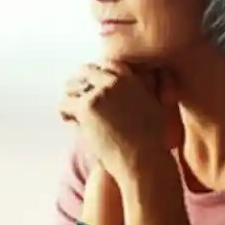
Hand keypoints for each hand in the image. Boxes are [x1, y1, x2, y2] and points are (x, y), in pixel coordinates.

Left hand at [59, 60, 181, 180]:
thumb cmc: (152, 141)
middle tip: (77, 96)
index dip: (98, 74)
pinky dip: (65, 112)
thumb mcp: (158, 106)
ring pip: (72, 86)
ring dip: (71, 97)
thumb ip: (155, 87)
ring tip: (72, 111)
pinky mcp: (86, 107)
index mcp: (131, 79)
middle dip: (81, 83)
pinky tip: (70, 120)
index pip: (107, 64)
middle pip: (86, 71)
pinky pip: (65, 103)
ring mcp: (99, 93)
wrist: (142, 160)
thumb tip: (157, 74)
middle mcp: (115, 81)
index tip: (93, 86)